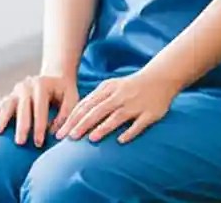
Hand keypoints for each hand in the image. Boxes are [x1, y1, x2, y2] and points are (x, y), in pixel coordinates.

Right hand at [0, 74, 79, 147]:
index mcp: (42, 83)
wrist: (55, 78)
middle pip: (22, 106)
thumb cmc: (65, 92)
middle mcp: (27, 85)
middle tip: (20, 142)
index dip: (39, 125)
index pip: (40, 107)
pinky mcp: (10, 96)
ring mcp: (16, 90)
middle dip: (21, 125)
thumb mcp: (72, 99)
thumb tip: (55, 134)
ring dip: (1, 118)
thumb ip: (66, 114)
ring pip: (7, 104)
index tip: (39, 142)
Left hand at [54, 72, 178, 144]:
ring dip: (103, 127)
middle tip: (69, 138)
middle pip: (97, 111)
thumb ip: (95, 99)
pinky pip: (138, 124)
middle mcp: (119, 96)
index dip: (72, 119)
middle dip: (82, 124)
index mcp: (108, 89)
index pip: (86, 105)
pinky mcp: (149, 113)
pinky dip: (129, 132)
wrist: (160, 78)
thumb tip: (75, 116)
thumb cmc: (130, 86)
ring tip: (91, 139)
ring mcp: (135, 105)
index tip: (61, 132)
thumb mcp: (110, 87)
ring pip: (116, 117)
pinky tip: (121, 141)